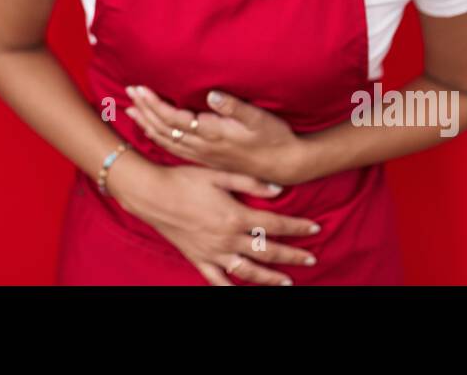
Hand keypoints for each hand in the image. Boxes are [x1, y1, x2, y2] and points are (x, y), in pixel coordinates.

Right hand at [112, 160, 321, 285]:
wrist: (151, 193)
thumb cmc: (183, 179)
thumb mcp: (218, 173)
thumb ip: (249, 181)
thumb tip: (278, 189)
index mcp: (235, 215)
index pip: (275, 224)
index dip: (298, 227)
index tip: (315, 227)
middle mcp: (227, 239)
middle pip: (268, 250)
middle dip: (293, 255)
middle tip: (312, 258)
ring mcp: (213, 252)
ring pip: (249, 271)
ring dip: (270, 278)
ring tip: (288, 282)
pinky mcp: (198, 259)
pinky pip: (218, 281)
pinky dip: (232, 289)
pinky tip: (244, 292)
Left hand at [125, 85, 305, 186]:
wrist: (285, 166)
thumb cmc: (274, 138)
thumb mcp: (259, 119)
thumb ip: (234, 107)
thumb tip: (211, 94)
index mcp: (212, 133)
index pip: (173, 118)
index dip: (154, 103)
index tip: (138, 89)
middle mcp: (203, 146)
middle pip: (164, 128)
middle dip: (145, 110)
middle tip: (128, 92)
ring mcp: (203, 155)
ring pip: (166, 140)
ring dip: (147, 124)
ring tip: (131, 111)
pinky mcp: (207, 160)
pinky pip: (175, 150)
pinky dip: (159, 139)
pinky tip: (153, 132)